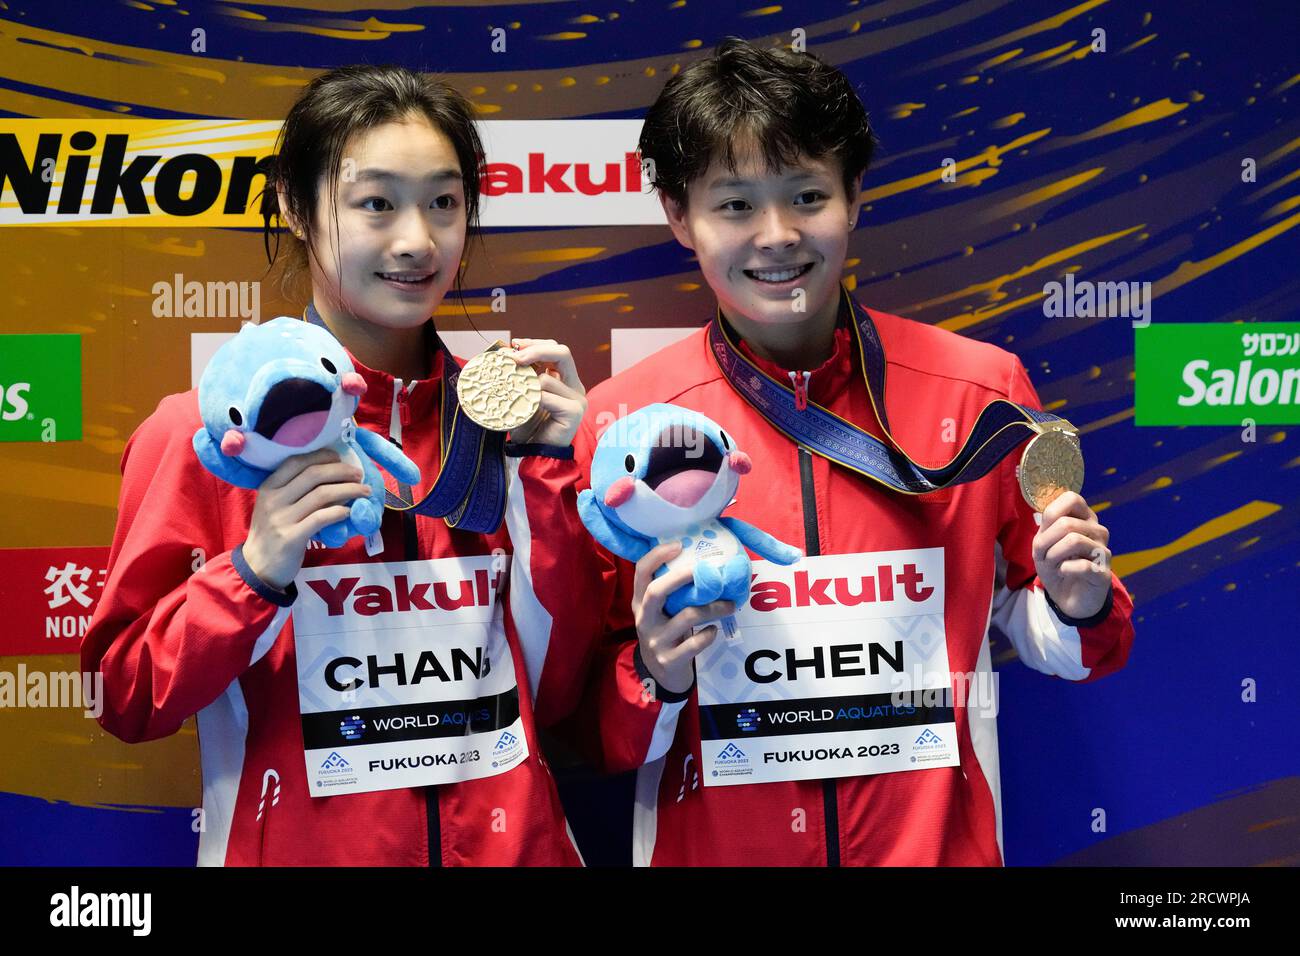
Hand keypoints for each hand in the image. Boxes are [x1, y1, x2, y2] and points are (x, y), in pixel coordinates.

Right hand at [242, 449, 370, 590]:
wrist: (258, 567)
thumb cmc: (272, 533)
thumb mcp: (275, 506)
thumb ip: (293, 490)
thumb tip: (329, 472)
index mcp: (269, 487)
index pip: (296, 461)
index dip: (321, 456)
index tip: (340, 457)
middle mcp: (273, 499)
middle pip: (313, 474)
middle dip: (341, 471)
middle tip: (359, 474)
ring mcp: (281, 519)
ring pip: (321, 494)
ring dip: (348, 490)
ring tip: (364, 491)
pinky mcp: (291, 538)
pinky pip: (321, 518)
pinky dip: (340, 512)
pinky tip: (350, 512)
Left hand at [505, 338, 587, 446]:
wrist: (534, 454)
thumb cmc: (527, 426)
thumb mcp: (522, 394)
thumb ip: (521, 376)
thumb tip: (504, 352)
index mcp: (565, 379)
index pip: (556, 350)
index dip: (535, 343)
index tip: (515, 344)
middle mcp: (574, 386)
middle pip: (562, 352)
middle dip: (536, 350)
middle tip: (514, 358)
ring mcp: (577, 398)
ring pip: (548, 377)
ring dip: (526, 387)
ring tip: (517, 400)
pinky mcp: (574, 411)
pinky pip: (547, 396)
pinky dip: (532, 401)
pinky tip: (526, 411)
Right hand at [633, 541, 734, 695]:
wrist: (662, 675)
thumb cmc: (666, 633)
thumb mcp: (660, 612)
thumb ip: (672, 593)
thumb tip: (705, 563)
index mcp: (640, 602)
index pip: (641, 572)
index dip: (657, 556)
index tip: (679, 544)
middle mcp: (644, 619)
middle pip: (656, 591)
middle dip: (682, 577)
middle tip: (708, 571)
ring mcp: (655, 640)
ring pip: (687, 616)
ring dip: (713, 607)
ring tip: (729, 604)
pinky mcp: (669, 659)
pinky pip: (694, 643)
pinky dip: (708, 634)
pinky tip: (714, 630)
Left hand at [1032, 491, 1111, 619]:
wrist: (1068, 597)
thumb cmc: (1057, 565)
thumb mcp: (1044, 543)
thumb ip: (1047, 524)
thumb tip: (1047, 512)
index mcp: (1084, 519)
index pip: (1071, 498)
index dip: (1051, 513)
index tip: (1044, 531)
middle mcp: (1097, 531)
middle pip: (1066, 523)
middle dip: (1045, 542)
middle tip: (1043, 555)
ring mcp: (1103, 551)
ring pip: (1073, 540)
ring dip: (1053, 556)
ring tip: (1053, 565)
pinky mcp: (1104, 572)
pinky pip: (1081, 565)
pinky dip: (1064, 570)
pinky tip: (1064, 573)